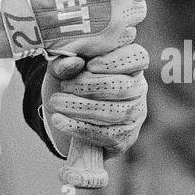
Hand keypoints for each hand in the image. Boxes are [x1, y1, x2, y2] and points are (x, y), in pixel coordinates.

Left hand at [41, 42, 148, 159]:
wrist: (64, 116)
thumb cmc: (69, 82)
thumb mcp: (62, 69)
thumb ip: (64, 63)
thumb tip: (74, 62)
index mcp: (129, 62)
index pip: (138, 57)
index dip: (116, 61)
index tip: (90, 65)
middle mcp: (138, 87)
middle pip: (122, 86)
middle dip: (89, 86)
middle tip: (64, 86)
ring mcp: (135, 114)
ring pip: (114, 112)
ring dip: (80, 107)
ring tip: (56, 102)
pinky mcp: (125, 137)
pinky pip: (105, 134)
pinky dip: (79, 127)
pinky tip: (59, 120)